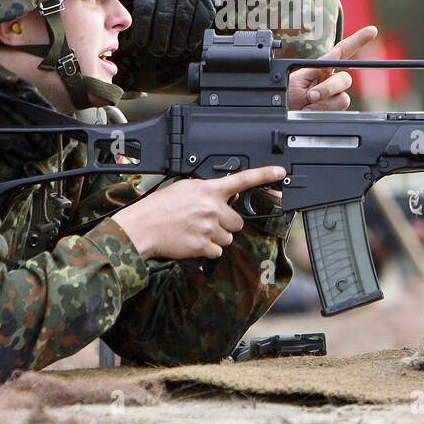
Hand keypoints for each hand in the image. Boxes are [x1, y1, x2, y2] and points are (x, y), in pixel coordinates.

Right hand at [112, 165, 285, 259]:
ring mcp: (209, 228)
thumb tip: (220, 195)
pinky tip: (193, 241)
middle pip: (237, 221)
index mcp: (208, 190)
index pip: (242, 179)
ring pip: (229, 238)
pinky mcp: (203, 246)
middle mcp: (212, 208)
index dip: (264, 175)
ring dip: (217, 237)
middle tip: (207, 221)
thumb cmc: (159, 207)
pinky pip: (217, 251)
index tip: (280, 172)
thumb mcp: (184, 188)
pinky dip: (208, 250)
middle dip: (226, 223)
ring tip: (196, 231)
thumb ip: (206, 191)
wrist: (143, 227)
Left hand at [122, 0, 243, 58]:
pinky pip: (200, 22)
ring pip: (181, 23)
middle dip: (158, 40)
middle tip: (155, 51)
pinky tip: (187, 44)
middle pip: (163, 19)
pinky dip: (193, 36)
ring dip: (175, 42)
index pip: (145, 7)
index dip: (142, 28)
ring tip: (170, 51)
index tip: (140, 41)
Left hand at [287, 25, 378, 110]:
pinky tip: (311, 110)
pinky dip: (323, 108)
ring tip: (308, 102)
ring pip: (343, 95)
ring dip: (325, 98)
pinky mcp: (334, 110)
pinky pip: (338, 106)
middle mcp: (330, 81)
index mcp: (321, 68)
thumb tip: (336, 54)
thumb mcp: (297, 77)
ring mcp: (334, 97)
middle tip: (311, 95)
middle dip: (328, 87)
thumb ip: (318, 67)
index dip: (358, 40)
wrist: (281, 114)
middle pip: (345, 79)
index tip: (372, 30)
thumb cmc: (285, 96)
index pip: (343, 52)